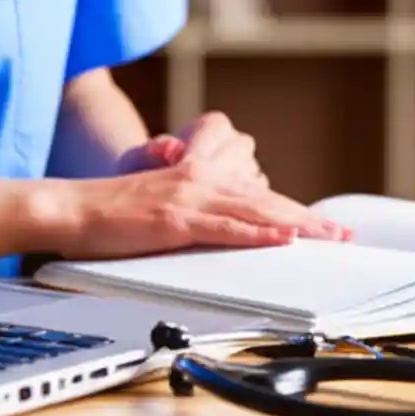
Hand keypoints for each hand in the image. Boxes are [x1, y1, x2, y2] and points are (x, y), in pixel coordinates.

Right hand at [112, 112, 351, 243]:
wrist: (71, 208)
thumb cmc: (112, 214)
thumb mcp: (164, 204)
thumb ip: (197, 210)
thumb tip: (230, 225)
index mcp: (200, 176)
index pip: (259, 193)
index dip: (294, 210)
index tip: (323, 226)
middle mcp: (201, 180)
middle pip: (267, 199)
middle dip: (309, 219)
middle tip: (342, 235)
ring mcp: (190, 197)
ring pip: (255, 210)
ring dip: (297, 225)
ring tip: (328, 237)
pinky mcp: (175, 219)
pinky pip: (224, 227)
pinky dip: (257, 233)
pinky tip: (282, 239)